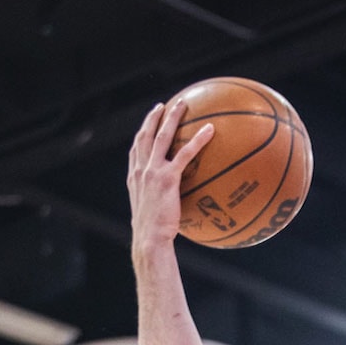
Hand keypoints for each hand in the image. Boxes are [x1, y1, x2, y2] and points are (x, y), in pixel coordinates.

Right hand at [128, 101, 213, 255]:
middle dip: (154, 118)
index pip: (135, 150)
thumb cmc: (152, 235)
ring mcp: (152, 172)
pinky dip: (198, 139)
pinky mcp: (167, 178)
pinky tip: (210, 130)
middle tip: (163, 105)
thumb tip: (171, 207)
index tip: (148, 122)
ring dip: (172, 118)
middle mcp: (141, 170)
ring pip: (162, 137)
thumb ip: (158, 204)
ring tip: (183, 104)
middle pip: (146, 136)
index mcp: (135, 178)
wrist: (149, 240)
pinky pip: (185, 153)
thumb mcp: (151, 215)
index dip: (142, 133)